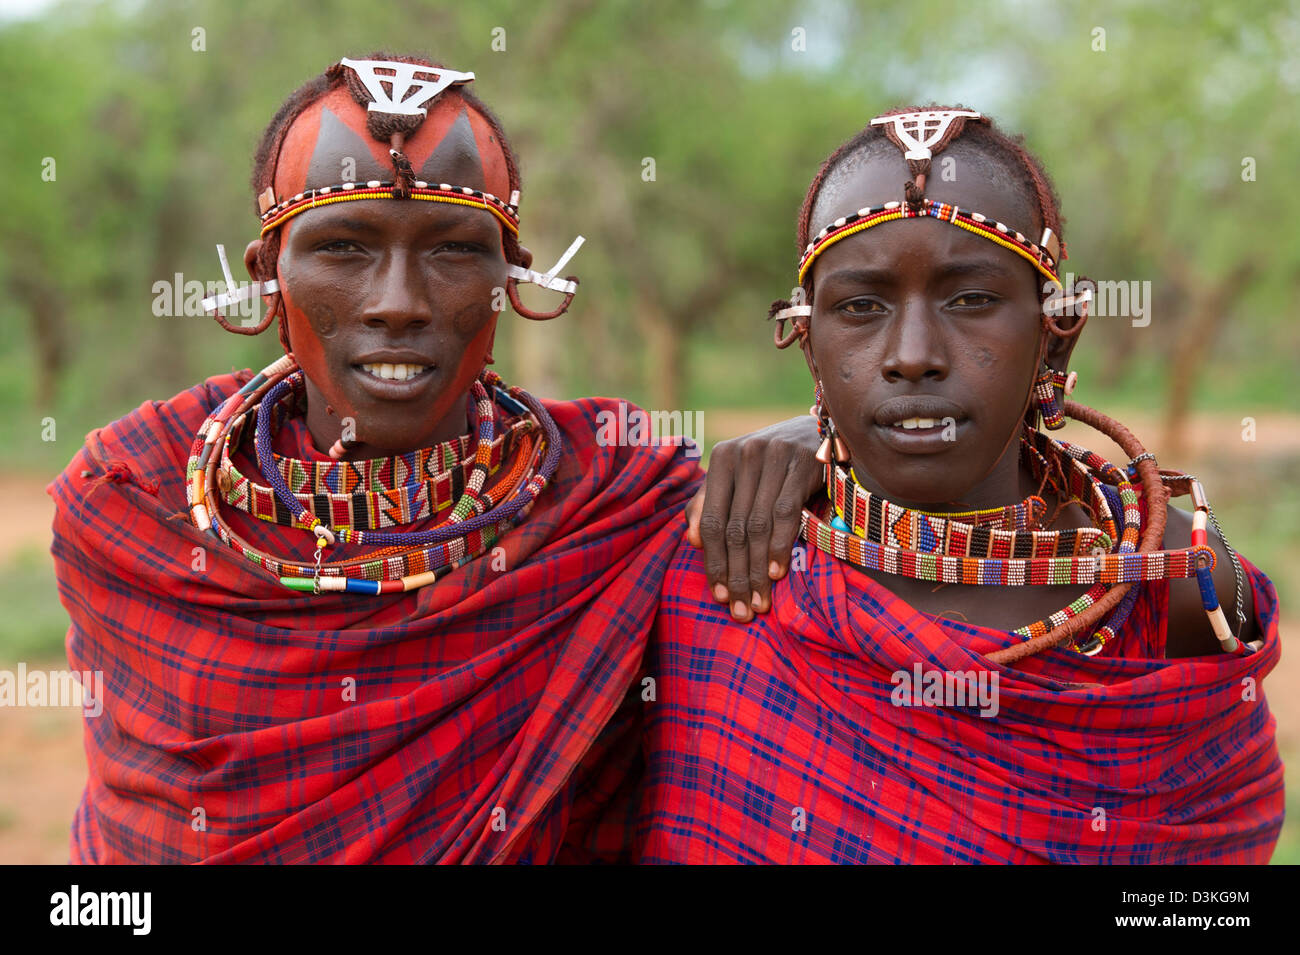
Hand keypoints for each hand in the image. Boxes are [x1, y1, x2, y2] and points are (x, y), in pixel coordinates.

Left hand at [685, 415, 823, 621]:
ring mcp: (773, 456)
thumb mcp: (738, 478)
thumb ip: (710, 504)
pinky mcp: (802, 464)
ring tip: (760, 601)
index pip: (712, 520)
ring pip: (758, 525)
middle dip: (736, 574)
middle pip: (734, 528)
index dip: (713, 561)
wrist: (817, 432)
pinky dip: (779, 547)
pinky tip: (778, 573)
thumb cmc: (771, 464)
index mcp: (722, 458)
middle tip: (741, 610)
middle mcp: (744, 454)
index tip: (719, 596)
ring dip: (758, 570)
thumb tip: (693, 541)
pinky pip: (785, 514)